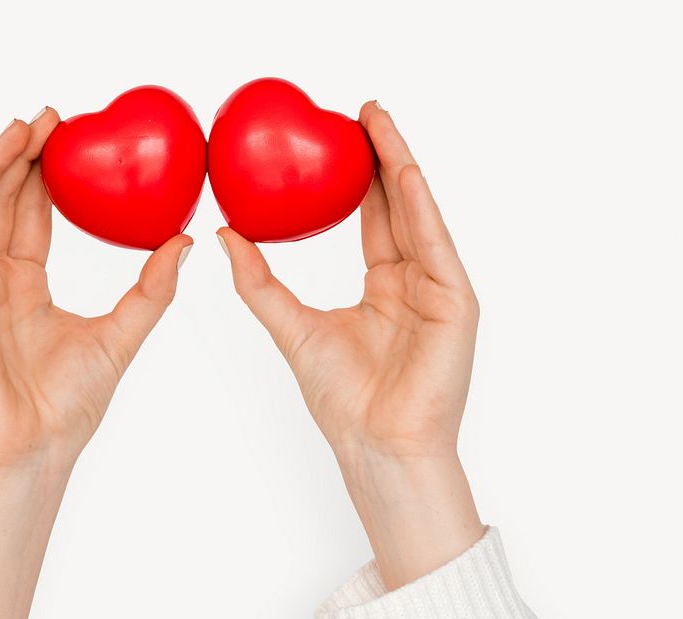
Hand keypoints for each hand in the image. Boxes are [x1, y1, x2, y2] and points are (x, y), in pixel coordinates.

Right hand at [0, 112, 192, 473]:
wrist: (36, 451)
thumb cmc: (67, 405)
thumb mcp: (121, 334)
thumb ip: (151, 290)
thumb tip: (184, 245)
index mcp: (25, 288)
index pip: (31, 217)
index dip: (46, 175)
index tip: (68, 137)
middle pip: (2, 203)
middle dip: (23, 155)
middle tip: (51, 117)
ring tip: (23, 127)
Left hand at [220, 102, 483, 586]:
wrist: (374, 444)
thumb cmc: (342, 398)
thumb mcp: (291, 327)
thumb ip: (259, 282)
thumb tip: (224, 235)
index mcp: (383, 287)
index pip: (373, 218)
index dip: (357, 177)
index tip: (338, 138)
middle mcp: (414, 281)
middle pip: (399, 205)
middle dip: (382, 156)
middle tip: (361, 111)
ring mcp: (439, 289)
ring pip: (420, 214)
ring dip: (401, 165)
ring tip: (378, 121)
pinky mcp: (458, 302)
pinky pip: (436, 243)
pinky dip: (420, 206)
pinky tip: (402, 171)